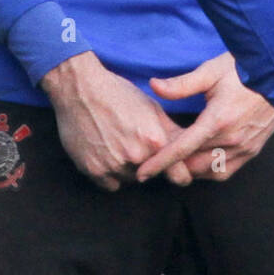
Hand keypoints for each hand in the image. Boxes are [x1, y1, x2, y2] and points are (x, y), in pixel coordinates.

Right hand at [40, 50, 193, 190]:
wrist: (80, 90)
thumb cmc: (119, 95)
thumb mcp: (152, 109)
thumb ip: (173, 132)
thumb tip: (193, 148)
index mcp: (155, 141)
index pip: (179, 175)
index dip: (179, 173)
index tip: (177, 171)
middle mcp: (136, 156)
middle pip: (152, 175)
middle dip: (150, 165)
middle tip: (136, 145)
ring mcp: (114, 166)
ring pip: (131, 179)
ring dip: (129, 169)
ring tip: (119, 144)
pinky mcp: (94, 171)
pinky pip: (111, 184)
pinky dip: (110, 174)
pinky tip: (106, 152)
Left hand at [137, 52, 273, 183]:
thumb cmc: (244, 69)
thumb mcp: (211, 71)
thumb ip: (182, 84)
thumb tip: (154, 86)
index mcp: (217, 120)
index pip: (181, 149)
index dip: (159, 163)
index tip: (142, 173)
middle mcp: (231, 139)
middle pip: (193, 165)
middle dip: (173, 166)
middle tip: (159, 159)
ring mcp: (244, 147)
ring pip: (209, 172)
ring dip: (191, 170)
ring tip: (178, 161)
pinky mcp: (253, 150)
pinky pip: (226, 171)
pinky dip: (210, 171)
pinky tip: (201, 162)